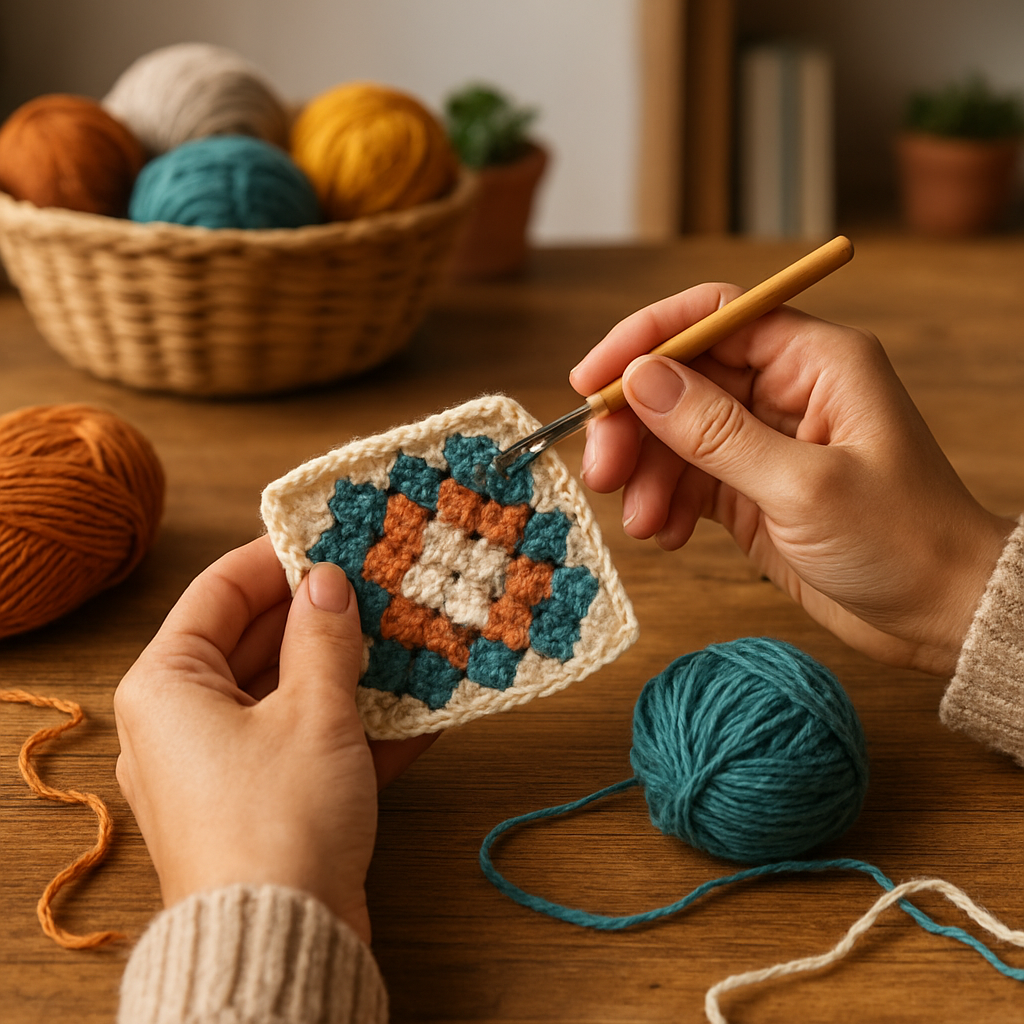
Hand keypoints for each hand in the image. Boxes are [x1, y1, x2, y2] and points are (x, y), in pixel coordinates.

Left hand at [114, 536, 435, 944]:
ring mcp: (223, 765)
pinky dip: (357, 724)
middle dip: (323, 616)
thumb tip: (328, 582)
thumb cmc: (279, 819)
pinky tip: (420, 706)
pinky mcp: (264, 802)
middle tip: (379, 583)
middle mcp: (182, 722)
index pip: (218, 592)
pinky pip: (308, 742)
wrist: (284, 944)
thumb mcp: (312, 712)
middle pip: (256, 642)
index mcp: (167, 686)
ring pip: (289, 693)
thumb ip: (323, 637)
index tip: (327, 537)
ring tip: (408, 633)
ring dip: (350, 669)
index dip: (275, 558)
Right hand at [571, 283, 1013, 676]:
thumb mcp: (803, 486)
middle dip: (634, 424)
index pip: (713, 316)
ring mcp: (766, 440)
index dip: (644, 339)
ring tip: (644, 523)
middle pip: (681, 379)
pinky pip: (689, 478)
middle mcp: (786, 390)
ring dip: (646, 474)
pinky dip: (667, 503)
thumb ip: (715, 432)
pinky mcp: (753, 488)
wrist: (939, 615)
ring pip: (676, 433)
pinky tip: (667, 535)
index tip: (592, 381)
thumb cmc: (902, 541)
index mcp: (814, 361)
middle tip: (602, 471)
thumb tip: (639, 380)